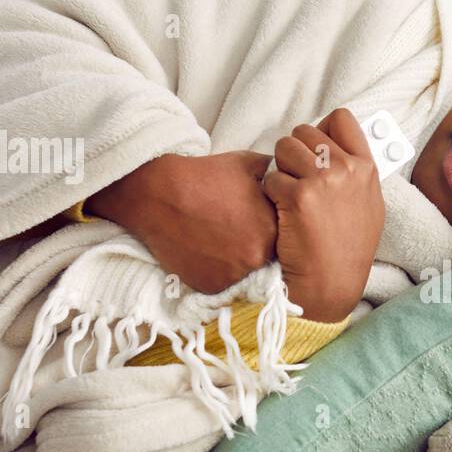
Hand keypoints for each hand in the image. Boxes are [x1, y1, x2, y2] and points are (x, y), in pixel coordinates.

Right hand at [85, 150, 276, 293]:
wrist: (159, 193)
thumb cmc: (205, 176)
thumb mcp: (249, 165)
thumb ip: (277, 175)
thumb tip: (292, 177)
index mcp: (272, 229)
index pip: (284, 239)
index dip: (270, 230)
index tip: (254, 222)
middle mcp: (257, 256)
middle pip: (266, 258)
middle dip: (254, 247)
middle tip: (233, 233)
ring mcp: (234, 275)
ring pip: (245, 274)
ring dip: (235, 263)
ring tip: (216, 242)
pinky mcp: (211, 287)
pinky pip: (222, 285)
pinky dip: (216, 273)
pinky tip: (204, 253)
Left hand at [261, 107, 384, 321]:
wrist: (330, 285)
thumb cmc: (346, 251)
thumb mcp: (368, 207)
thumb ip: (355, 174)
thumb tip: (337, 147)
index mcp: (367, 168)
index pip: (341, 119)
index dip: (321, 129)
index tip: (315, 149)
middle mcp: (348, 169)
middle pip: (305, 131)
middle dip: (294, 152)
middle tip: (297, 180)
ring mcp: (324, 180)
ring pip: (284, 148)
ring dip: (280, 169)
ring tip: (289, 197)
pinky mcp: (298, 196)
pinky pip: (271, 177)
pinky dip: (270, 194)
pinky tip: (283, 214)